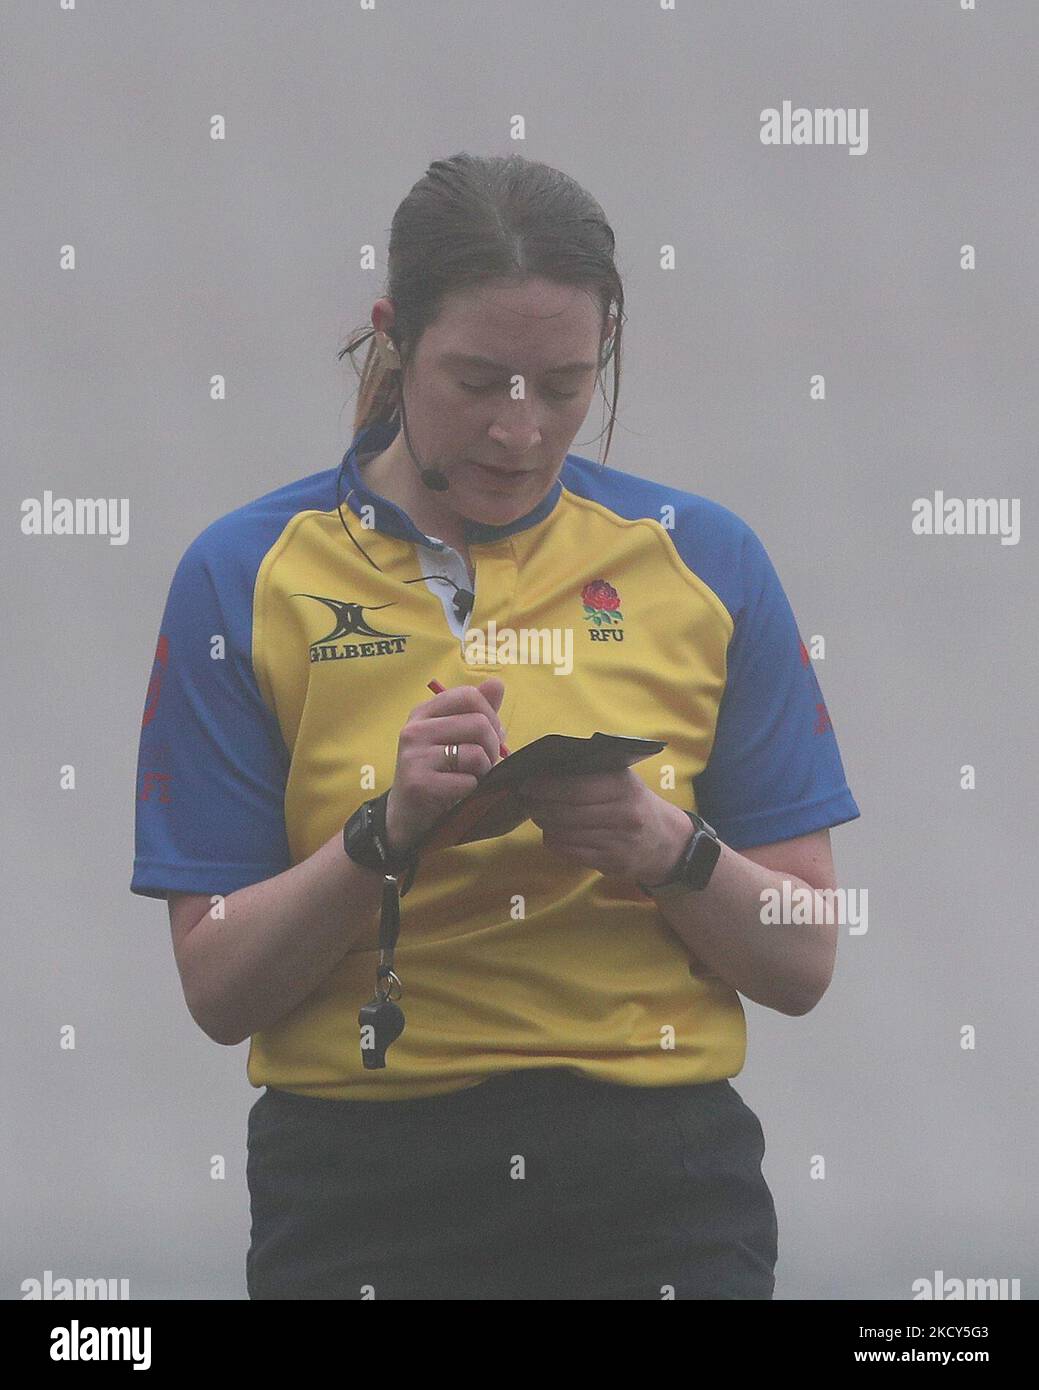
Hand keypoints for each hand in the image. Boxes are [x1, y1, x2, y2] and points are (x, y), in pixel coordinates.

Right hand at [384, 678, 505, 852]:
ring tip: (470, 777)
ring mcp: (414, 756)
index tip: (491, 735)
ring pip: (476, 753)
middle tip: (484, 763)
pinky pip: (468, 781)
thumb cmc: (436, 773)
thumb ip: (477, 711)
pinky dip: (472, 790)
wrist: (406, 815)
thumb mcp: (454, 737)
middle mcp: (415, 729)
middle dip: (493, 747)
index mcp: (424, 712)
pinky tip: (458, 794)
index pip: (469, 696)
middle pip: (479, 724)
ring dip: (483, 771)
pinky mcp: (419, 783)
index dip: (491, 715)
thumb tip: (497, 683)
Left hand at [516, 768, 692, 882]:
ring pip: (565, 834)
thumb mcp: (622, 780)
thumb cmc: (634, 803)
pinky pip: (570, 852)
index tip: (527, 784)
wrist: (666, 842)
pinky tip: (554, 833)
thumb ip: (590, 773)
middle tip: (527, 801)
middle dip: (540, 806)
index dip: (547, 787)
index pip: (576, 788)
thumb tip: (545, 770)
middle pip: (566, 813)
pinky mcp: (611, 863)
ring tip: (540, 815)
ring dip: (546, 825)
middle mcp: (623, 814)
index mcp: (624, 786)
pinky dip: (556, 842)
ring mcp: (618, 842)